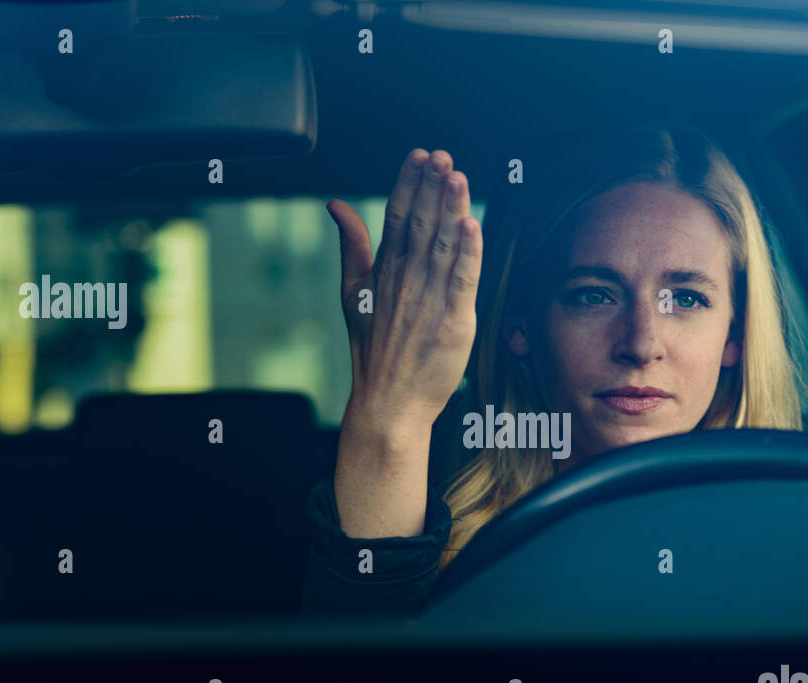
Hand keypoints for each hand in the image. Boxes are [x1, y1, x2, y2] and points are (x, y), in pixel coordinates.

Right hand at [327, 148, 481, 438]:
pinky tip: (472, 225)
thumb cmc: (375, 351)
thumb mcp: (353, 293)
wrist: (388, 403)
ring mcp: (429, 301)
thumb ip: (350, 246)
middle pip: (420, 224)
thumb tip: (335, 205)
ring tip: (456, 175)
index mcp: (383, 271)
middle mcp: (405, 280)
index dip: (409, 183)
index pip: (396, 216)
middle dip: (431, 187)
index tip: (420, 154)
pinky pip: (462, 281)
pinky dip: (468, 253)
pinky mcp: (453, 322)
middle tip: (441, 155)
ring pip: (442, 246)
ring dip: (450, 209)